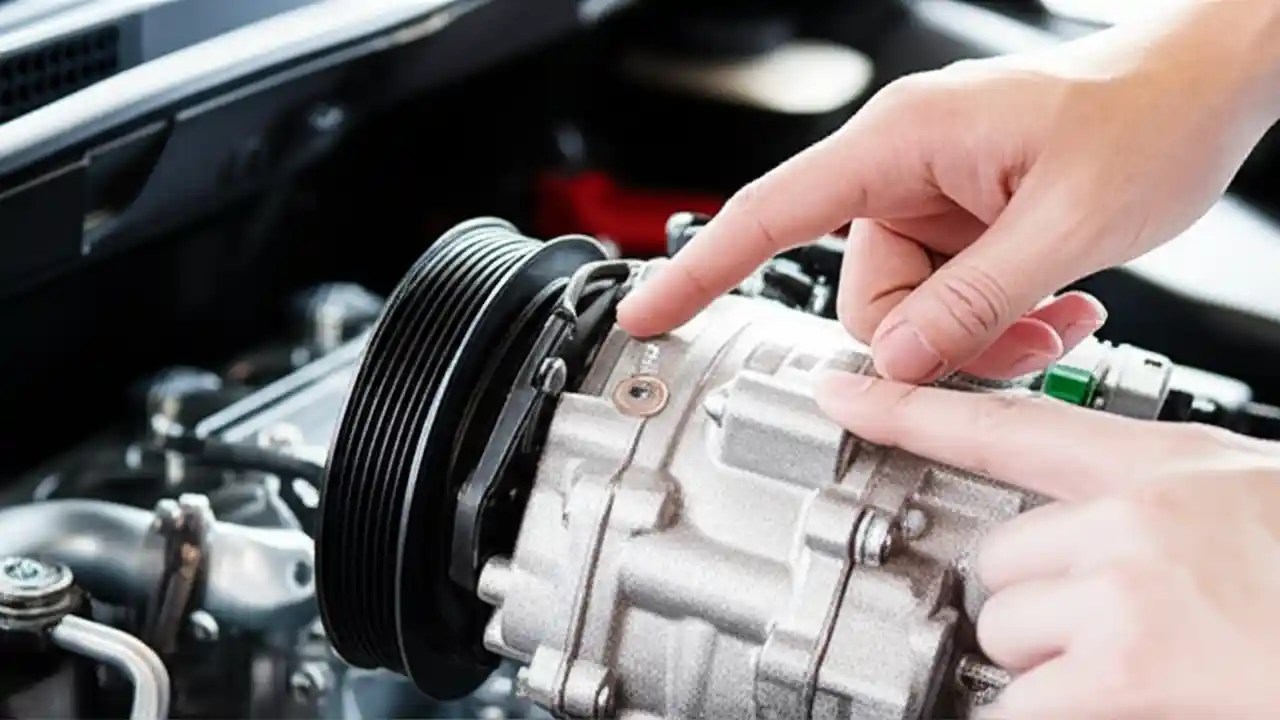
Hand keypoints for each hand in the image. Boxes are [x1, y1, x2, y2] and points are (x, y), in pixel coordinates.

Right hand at [618, 3, 1279, 381]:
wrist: (1203, 83)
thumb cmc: (1148, 113)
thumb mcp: (1070, 222)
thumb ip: (975, 301)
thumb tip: (898, 361)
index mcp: (901, 141)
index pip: (770, 213)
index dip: (700, 271)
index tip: (648, 316)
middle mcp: (902, 166)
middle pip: (862, 295)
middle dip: (932, 342)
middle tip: (1017, 344)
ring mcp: (931, 194)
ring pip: (909, 309)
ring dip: (977, 337)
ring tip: (1055, 319)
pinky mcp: (962, 217)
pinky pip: (948, 296)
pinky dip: (995, 320)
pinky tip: (1055, 306)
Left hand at [816, 371, 1279, 717]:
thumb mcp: (1243, 502)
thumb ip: (1154, 504)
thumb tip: (1084, 532)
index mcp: (1162, 466)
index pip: (1009, 422)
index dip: (911, 403)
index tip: (839, 385)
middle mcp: (1134, 513)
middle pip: (1000, 559)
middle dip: (1036, 608)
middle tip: (1118, 632)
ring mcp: (1128, 587)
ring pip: (1006, 630)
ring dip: (1052, 668)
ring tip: (1143, 669)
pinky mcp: (1129, 664)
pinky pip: (1020, 703)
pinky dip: (1048, 716)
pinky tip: (1118, 705)